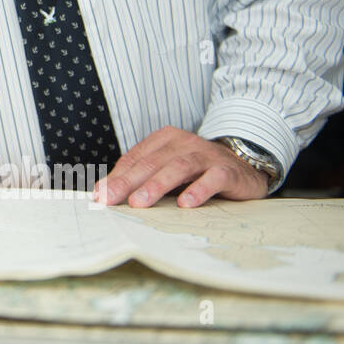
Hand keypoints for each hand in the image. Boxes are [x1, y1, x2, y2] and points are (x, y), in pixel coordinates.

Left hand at [93, 125, 268, 207]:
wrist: (244, 167)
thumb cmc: (198, 171)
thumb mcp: (168, 170)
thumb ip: (142, 178)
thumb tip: (107, 193)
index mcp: (164, 139)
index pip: (135, 158)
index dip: (116, 177)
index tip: (99, 195)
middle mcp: (183, 143)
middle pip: (151, 162)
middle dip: (127, 182)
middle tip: (110, 199)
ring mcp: (206, 155)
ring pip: (177, 167)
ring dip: (156, 185)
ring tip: (139, 203)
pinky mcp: (227, 170)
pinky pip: (211, 178)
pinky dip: (198, 190)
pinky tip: (185, 204)